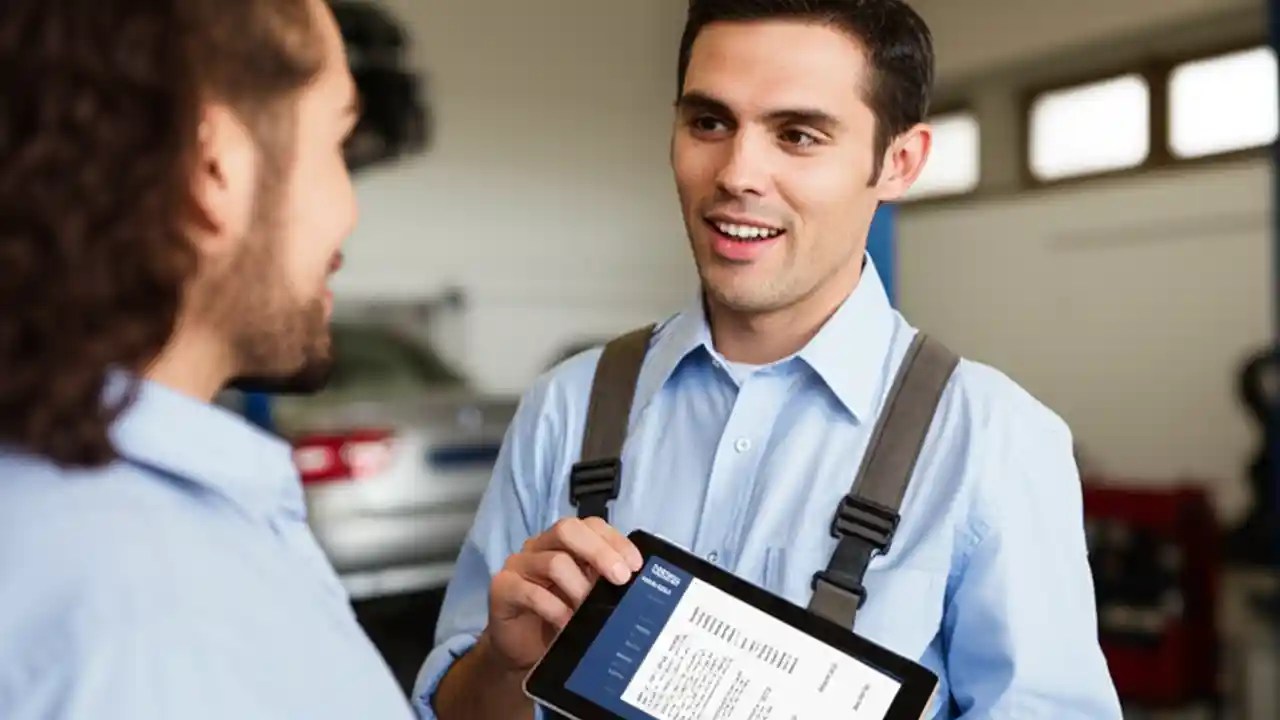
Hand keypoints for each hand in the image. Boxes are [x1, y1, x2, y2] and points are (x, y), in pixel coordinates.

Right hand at [482, 517, 643, 672]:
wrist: (524, 651)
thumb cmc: (561, 618)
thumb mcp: (589, 598)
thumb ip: (605, 582)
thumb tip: (637, 581)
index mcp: (564, 542)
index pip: (591, 525)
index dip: (615, 541)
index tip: (636, 566)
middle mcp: (541, 546)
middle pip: (568, 530)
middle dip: (600, 552)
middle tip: (620, 579)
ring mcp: (519, 565)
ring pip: (554, 562)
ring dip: (579, 588)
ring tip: (591, 612)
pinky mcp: (502, 588)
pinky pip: (530, 592)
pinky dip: (555, 609)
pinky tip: (567, 625)